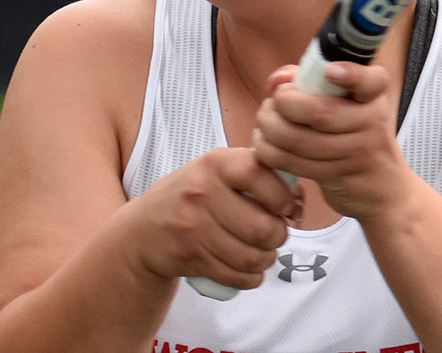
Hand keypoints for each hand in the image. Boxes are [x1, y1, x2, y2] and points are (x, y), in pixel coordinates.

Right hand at [128, 147, 299, 291]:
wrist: (143, 230)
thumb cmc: (191, 197)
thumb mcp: (215, 170)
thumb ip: (253, 173)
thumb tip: (298, 198)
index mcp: (215, 163)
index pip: (259, 174)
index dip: (283, 195)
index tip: (286, 206)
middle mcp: (202, 193)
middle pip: (263, 227)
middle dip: (278, 236)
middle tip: (274, 233)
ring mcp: (194, 228)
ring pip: (252, 257)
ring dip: (266, 259)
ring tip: (262, 251)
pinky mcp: (191, 258)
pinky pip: (237, 276)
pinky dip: (251, 277)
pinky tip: (247, 268)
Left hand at [253, 62, 413, 221]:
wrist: (385, 190)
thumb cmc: (357, 136)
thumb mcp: (347, 104)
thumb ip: (310, 81)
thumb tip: (277, 80)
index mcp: (373, 96)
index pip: (371, 80)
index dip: (351, 74)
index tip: (330, 71)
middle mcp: (371, 121)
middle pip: (318, 111)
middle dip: (282, 104)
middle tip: (271, 103)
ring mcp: (358, 151)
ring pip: (300, 140)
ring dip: (270, 129)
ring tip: (263, 123)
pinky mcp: (339, 175)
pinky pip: (295, 163)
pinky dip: (271, 152)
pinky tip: (265, 144)